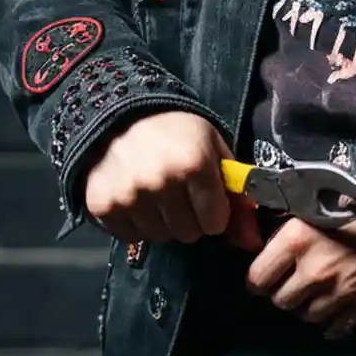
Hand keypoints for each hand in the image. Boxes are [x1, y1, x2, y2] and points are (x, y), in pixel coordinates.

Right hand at [84, 111, 262, 251]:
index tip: (204, 196)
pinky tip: (133, 198)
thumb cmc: (176, 133)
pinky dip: (134, 223)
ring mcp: (129, 195)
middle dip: (188, 219)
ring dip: (161, 222)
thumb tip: (252, 243)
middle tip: (177, 193)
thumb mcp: (214, 152)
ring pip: (160, 237)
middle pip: (188, 234)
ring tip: (154, 194)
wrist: (118, 113)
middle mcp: (160, 182)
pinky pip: (130, 236)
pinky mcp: (102, 205)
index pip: (216, 223)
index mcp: (194, 164)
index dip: (213, 212)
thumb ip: (237, 197)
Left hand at [246, 217, 355, 339]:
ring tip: (316, 293)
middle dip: (285, 293)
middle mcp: (313, 271)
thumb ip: (288, 229)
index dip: (258, 279)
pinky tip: (335, 310)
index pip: (257, 278)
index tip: (264, 277)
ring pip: (307, 316)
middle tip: (293, 283)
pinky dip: (332, 324)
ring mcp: (338, 292)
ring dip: (308, 307)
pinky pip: (335, 328)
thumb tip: (265, 245)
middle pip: (281, 301)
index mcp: (297, 241)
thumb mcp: (315, 208)